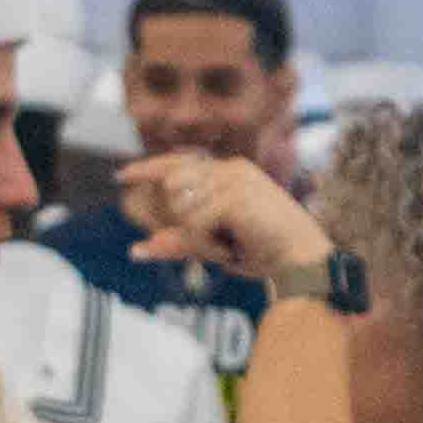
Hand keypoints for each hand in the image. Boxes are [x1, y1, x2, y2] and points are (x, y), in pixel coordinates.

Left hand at [121, 150, 332, 295]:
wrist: (301, 260)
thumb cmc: (265, 252)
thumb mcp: (214, 247)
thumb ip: (179, 243)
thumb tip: (136, 250)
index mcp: (230, 172)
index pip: (179, 162)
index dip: (147, 168)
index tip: (120, 176)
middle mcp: (231, 169)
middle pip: (174, 188)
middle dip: (187, 224)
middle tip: (222, 244)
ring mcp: (234, 179)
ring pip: (183, 207)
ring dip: (200, 236)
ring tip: (232, 246)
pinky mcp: (236, 196)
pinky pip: (196, 223)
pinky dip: (207, 243)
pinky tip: (233, 248)